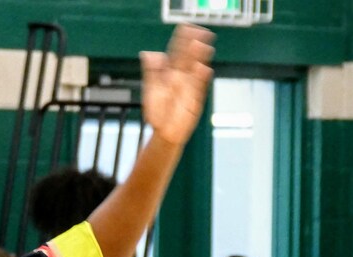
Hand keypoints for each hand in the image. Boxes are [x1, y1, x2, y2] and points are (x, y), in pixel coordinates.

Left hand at [140, 24, 214, 145]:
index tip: (185, 27)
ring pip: (195, 69)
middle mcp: (181, 78)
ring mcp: (189, 88)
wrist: (163, 132)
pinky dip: (201, 78)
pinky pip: (199, 87)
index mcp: (169, 74)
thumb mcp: (151, 90)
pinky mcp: (195, 99)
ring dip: (200, 58)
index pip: (176, 53)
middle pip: (188, 58)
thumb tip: (148, 53)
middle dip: (193, 45)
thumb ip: (151, 71)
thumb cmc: (156, 113)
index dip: (181, 40)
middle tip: (199, 32)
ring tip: (202, 46)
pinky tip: (203, 69)